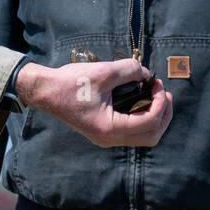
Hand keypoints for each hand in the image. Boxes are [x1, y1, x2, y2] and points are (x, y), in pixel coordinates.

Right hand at [17, 60, 172, 147]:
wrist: (45, 91)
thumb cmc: (71, 83)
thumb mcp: (103, 72)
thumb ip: (129, 70)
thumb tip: (147, 73)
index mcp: (111, 128)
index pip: (149, 122)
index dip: (160, 102)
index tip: (157, 83)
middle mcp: (110, 139)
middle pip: (151, 136)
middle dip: (163, 114)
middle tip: (164, 93)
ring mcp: (106, 137)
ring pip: (142, 136)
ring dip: (154, 117)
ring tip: (156, 96)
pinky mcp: (103, 131)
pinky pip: (131, 131)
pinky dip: (142, 118)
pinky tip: (142, 100)